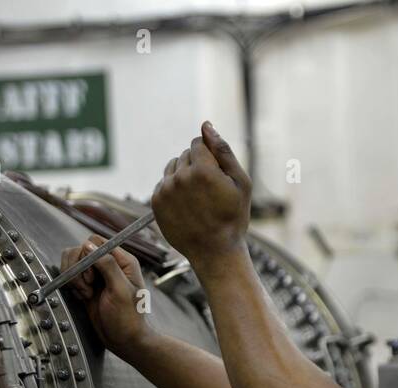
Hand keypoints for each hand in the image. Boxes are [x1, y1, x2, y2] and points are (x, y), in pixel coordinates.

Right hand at [61, 235, 153, 358]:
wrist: (124, 340)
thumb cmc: (128, 318)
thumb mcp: (120, 290)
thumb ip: (107, 265)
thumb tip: (89, 245)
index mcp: (123, 261)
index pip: (96, 242)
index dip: (88, 256)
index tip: (90, 277)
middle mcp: (109, 264)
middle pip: (81, 250)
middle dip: (79, 269)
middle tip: (88, 287)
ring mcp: (97, 274)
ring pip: (74, 261)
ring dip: (74, 277)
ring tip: (86, 293)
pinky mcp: (88, 285)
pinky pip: (72, 275)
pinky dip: (73, 286)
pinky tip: (83, 298)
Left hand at [151, 121, 251, 270]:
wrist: (215, 251)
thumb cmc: (233, 217)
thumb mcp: (241, 182)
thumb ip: (223, 150)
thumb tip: (206, 126)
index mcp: (202, 169)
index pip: (198, 142)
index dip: (209, 156)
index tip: (216, 175)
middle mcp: (180, 177)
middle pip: (185, 154)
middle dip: (197, 165)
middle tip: (209, 191)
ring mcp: (166, 190)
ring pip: (172, 167)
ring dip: (183, 176)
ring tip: (197, 197)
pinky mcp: (156, 202)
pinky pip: (164, 183)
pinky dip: (174, 190)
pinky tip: (187, 205)